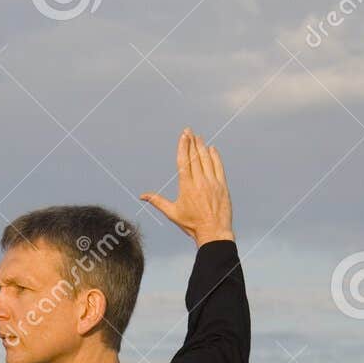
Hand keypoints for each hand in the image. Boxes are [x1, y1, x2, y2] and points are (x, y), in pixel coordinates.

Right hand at [140, 129, 234, 246]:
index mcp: (186, 187)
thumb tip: (142, 196)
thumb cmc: (191, 225)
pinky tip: (212, 149)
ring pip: (206, 159)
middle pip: (195, 157)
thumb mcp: (172, 213)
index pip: (184, 161)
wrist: (213, 232)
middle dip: (192, 142)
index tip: (183, 136)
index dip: (183, 146)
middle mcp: (199, 182)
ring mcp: (212, 182)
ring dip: (202, 147)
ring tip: (199, 137)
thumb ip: (157, 201)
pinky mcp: (222, 185)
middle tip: (189, 131)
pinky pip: (218, 166)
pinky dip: (215, 156)